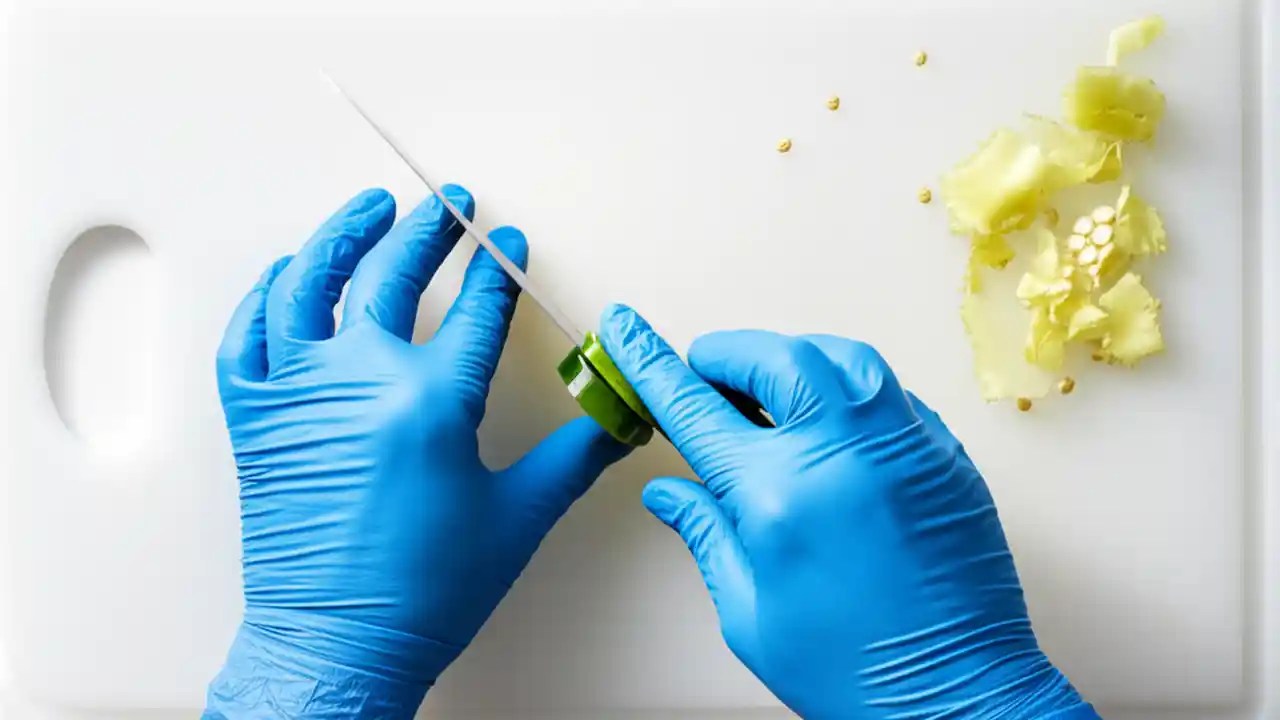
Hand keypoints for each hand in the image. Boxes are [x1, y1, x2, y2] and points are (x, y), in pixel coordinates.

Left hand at [205, 188, 627, 718]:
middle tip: (448, 204)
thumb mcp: (518, 517)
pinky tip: (288, 274)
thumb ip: (575, 456)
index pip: (475, 308)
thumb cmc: (424, 590)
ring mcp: (298, 393)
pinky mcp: (257, 417)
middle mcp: (359, 382)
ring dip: (341, 236)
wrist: (336, 644)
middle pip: (393, 274)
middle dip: (429, 229)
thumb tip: (620, 419)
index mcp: (432, 402)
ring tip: (368, 209)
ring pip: (309, 284)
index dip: (497, 268)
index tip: (507, 244)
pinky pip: (248, 334)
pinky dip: (265, 295)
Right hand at [600, 305, 1096, 719]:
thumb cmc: (852, 670)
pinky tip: (831, 422)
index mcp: (778, 495)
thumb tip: (667, 491)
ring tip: (769, 390)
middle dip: (727, 355)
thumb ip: (706, 535)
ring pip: (840, 356)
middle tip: (705, 374)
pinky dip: (849, 389)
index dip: (651, 362)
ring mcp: (903, 446)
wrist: (959, 698)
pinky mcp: (945, 457)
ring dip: (793, 358)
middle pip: (773, 358)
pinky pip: (889, 392)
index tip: (627, 329)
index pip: (696, 406)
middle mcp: (844, 452)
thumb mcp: (749, 613)